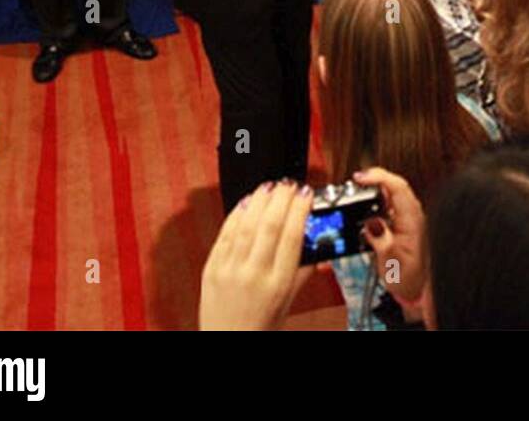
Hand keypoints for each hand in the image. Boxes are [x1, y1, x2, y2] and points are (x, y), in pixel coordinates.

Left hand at [199, 181, 314, 329]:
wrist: (227, 344)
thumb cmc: (261, 326)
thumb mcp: (290, 301)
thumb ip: (302, 271)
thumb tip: (317, 245)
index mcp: (278, 283)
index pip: (292, 236)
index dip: (300, 209)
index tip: (306, 195)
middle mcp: (254, 274)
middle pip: (270, 224)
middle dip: (281, 198)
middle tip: (289, 185)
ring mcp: (229, 269)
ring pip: (246, 224)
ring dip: (259, 200)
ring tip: (269, 187)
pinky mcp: (211, 268)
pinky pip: (225, 234)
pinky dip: (237, 214)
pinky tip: (247, 203)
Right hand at [353, 167, 427, 304]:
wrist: (416, 289)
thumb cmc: (409, 278)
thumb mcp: (392, 262)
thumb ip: (382, 241)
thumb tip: (372, 223)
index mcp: (412, 219)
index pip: (398, 187)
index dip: (379, 177)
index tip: (360, 178)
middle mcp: (411, 214)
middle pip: (393, 185)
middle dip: (373, 179)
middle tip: (355, 182)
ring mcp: (406, 217)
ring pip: (389, 194)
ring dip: (373, 190)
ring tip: (357, 193)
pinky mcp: (400, 223)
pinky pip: (387, 205)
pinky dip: (374, 202)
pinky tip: (365, 209)